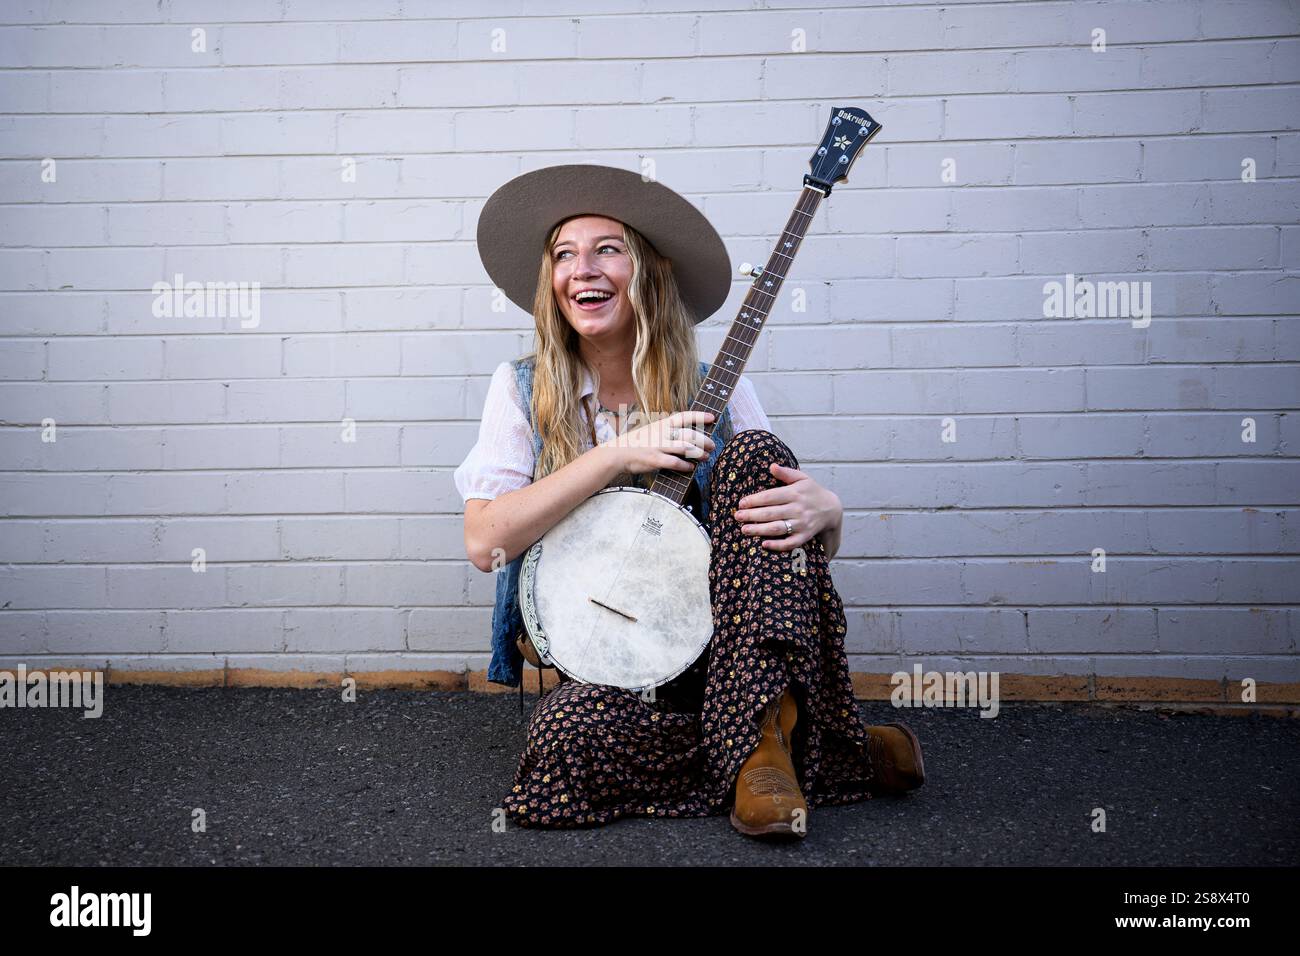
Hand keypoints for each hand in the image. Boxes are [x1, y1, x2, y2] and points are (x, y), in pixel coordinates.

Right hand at [598, 409, 715, 476]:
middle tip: (712, 445)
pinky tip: (691, 468)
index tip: (712, 417)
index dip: (699, 416)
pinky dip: (686, 466)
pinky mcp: (655, 460)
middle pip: (690, 434)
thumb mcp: (652, 430)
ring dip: (699, 453)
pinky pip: (675, 463)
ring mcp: (658, 446)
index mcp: (662, 424)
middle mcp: (662, 433)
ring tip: (706, 457)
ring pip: (686, 448)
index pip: (684, 416)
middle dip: (705, 440)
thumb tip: (686, 437)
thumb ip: (667, 431)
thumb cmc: (636, 443)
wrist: (617, 453)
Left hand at [733, 463, 842, 552]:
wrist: (831, 508)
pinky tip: (764, 544)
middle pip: (771, 513)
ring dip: (760, 530)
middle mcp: (798, 508)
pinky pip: (790, 543)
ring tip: (744, 530)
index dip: (754, 500)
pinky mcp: (805, 536)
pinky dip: (778, 545)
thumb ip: (786, 473)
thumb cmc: (812, 492)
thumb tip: (771, 466)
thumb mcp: (802, 478)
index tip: (741, 503)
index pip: (771, 496)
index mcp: (795, 493)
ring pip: (778, 528)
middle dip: (752, 515)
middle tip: (737, 516)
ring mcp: (802, 523)